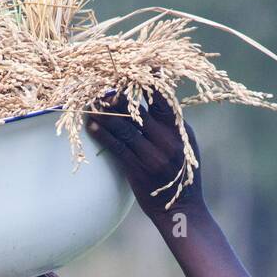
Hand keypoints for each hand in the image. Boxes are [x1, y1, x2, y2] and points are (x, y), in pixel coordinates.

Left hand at [85, 92, 207, 230]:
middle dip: (117, 96)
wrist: (182, 210)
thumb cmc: (182, 174)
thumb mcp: (186, 144)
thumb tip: (156, 98)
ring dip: (104, 114)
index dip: (149, 82)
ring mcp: (153, 155)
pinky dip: (102, 135)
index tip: (135, 67)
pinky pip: (117, 148)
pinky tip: (90, 125)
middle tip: (100, 83)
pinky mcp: (138, 170)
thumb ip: (171, 124)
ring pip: (124, 128)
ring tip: (89, 101)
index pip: (163, 100)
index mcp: (180, 130)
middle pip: (138, 111)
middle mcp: (167, 140)